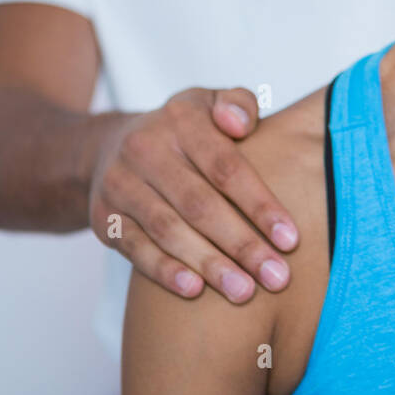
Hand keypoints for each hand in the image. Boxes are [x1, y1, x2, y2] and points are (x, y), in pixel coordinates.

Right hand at [89, 86, 297, 301]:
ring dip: (208, 264)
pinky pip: (135, 248)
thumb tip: (240, 123)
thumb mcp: (210, 103)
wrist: (110, 147)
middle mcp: (144, 149)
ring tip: (244, 291)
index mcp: (180, 120)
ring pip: (167, 230)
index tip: (290, 239)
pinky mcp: (104, 217)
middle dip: (241, 244)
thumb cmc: (184, 132)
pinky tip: (194, 290)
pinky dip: (164, 271)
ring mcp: (120, 184)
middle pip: (199, 204)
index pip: (225, 166)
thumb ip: (238, 104)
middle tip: (276, 277)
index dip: (259, 204)